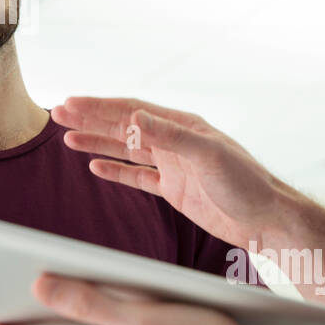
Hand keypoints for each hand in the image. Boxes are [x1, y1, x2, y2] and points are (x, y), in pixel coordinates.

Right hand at [52, 96, 294, 251]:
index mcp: (182, 126)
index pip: (131, 110)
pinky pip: (138, 176)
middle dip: (89, 120)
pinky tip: (96, 167)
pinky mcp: (174, 190)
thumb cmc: (246, 185)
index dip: (98, 107)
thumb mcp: (207, 155)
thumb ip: (169, 135)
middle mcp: (175, 141)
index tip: (69, 103)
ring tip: (67, 139)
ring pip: (126, 149)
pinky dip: (116, 170)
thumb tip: (134, 116)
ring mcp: (173, 165)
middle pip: (123, 126)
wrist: (268, 220)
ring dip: (96, 142)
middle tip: (57, 114)